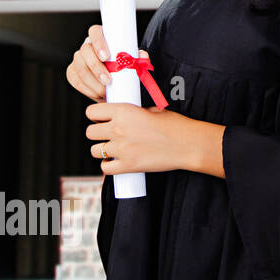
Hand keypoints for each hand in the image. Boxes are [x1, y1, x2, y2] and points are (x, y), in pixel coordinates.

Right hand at [65, 24, 148, 100]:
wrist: (118, 87)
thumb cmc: (126, 70)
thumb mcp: (134, 64)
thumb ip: (139, 60)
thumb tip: (142, 55)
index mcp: (103, 38)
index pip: (95, 32)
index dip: (98, 42)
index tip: (106, 57)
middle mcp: (88, 46)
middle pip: (84, 51)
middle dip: (95, 67)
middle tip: (108, 80)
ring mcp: (78, 60)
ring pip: (79, 67)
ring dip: (92, 81)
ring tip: (105, 91)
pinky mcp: (73, 73)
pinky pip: (75, 80)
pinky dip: (87, 88)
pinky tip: (97, 93)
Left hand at [85, 103, 223, 176]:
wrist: (189, 144)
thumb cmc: (176, 126)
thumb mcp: (155, 111)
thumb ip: (135, 113)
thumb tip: (124, 117)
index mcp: (124, 111)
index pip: (92, 111)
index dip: (95, 115)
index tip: (101, 118)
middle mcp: (119, 129)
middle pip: (90, 132)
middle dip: (97, 133)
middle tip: (108, 135)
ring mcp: (122, 149)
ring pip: (95, 151)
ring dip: (102, 150)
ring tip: (114, 150)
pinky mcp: (128, 165)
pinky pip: (105, 168)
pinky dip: (109, 166)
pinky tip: (116, 163)